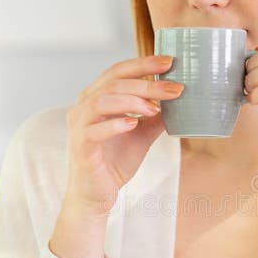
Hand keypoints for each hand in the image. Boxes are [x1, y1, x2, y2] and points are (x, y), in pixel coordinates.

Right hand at [63, 54, 183, 215]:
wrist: (97, 195)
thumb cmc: (114, 162)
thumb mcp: (142, 134)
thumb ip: (155, 116)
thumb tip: (178, 99)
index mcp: (96, 97)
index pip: (118, 71)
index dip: (143, 63)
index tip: (169, 62)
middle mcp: (83, 106)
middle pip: (113, 82)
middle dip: (147, 83)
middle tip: (174, 88)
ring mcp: (79, 125)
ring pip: (102, 101)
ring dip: (132, 101)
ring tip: (155, 108)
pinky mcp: (80, 146)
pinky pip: (95, 130)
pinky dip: (115, 124)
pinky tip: (134, 124)